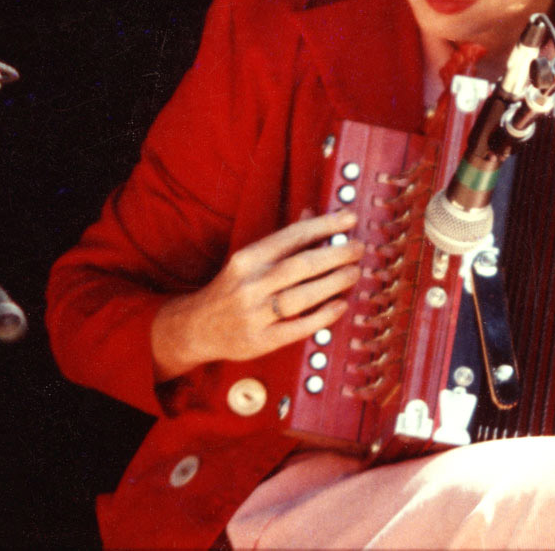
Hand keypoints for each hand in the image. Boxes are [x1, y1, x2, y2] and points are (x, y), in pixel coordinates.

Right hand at [151, 210, 363, 380]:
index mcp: (248, 258)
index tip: (349, 219)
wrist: (196, 328)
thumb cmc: (231, 288)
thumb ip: (284, 239)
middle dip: (336, 254)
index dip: (325, 226)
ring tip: (354, 273)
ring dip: (334, 282)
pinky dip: (323, 315)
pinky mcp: (262, 340)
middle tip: (358, 248)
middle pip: (302, 265)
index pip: (292, 236)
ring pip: (303, 296)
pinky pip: (299, 327)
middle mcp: (251, 284)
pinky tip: (340, 304)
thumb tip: (315, 213)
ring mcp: (256, 314)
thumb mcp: (250, 259)